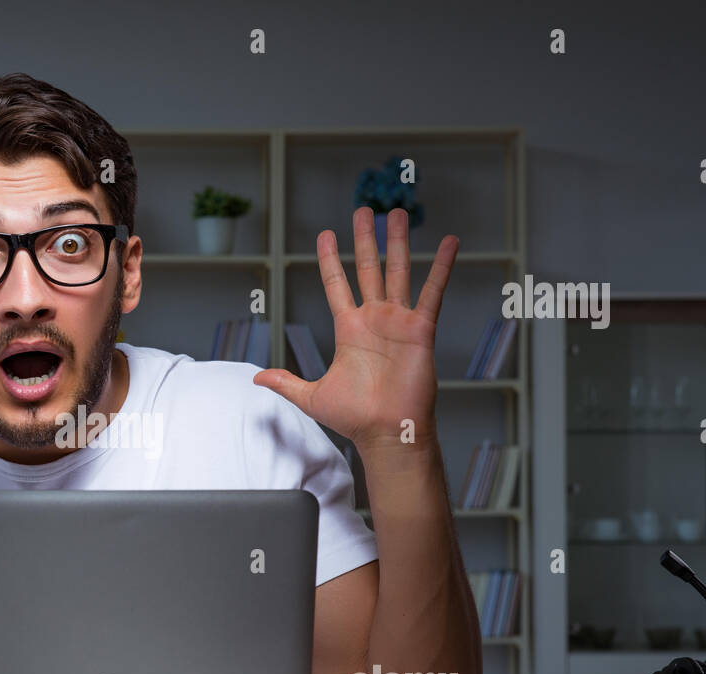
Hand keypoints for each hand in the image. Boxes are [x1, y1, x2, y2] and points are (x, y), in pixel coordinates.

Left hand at [254, 208, 457, 453]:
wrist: (386, 431)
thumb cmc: (354, 418)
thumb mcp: (311, 396)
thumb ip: (286, 382)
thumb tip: (257, 377)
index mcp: (348, 329)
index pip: (336, 284)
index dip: (329, 259)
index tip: (325, 235)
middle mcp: (373, 319)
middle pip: (367, 268)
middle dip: (364, 239)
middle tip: (363, 210)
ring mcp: (398, 321)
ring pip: (398, 271)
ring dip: (397, 242)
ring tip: (397, 213)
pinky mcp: (421, 329)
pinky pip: (432, 292)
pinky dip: (441, 267)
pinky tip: (448, 243)